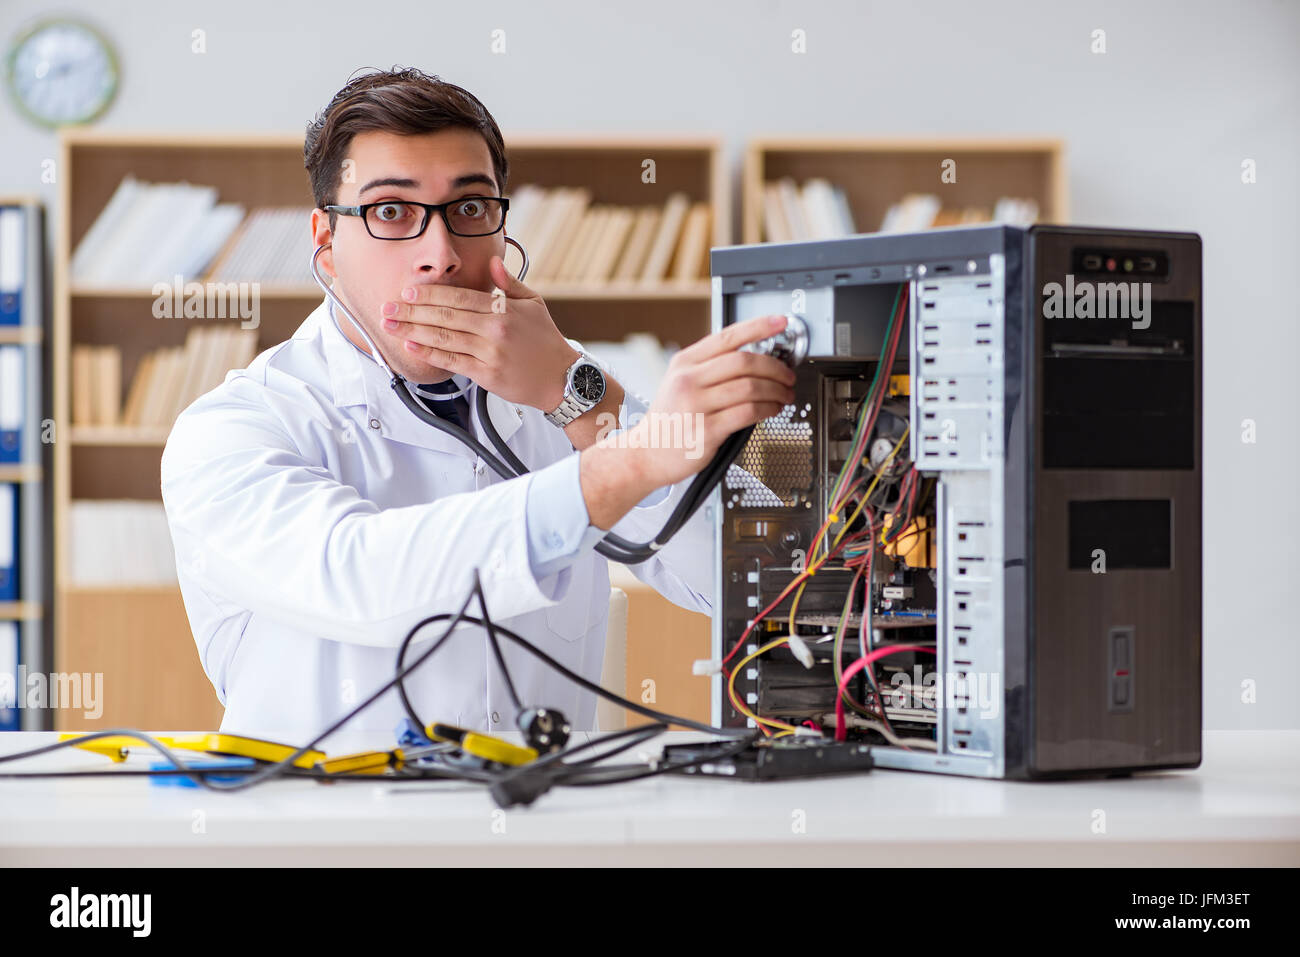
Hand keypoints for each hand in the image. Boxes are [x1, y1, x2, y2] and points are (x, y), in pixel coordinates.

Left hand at [379, 256, 577, 409]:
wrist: (561, 378)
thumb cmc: (546, 340)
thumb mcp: (533, 303)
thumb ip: (509, 283)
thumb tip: (492, 262)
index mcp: (504, 310)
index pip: (459, 297)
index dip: (431, 293)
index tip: (409, 290)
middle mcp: (494, 330)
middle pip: (445, 316)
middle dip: (412, 310)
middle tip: (388, 306)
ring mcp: (489, 354)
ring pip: (443, 338)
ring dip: (412, 330)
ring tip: (391, 325)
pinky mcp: (486, 375)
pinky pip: (452, 361)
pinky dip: (429, 353)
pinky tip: (411, 345)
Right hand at [617, 314, 796, 489]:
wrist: (647, 453)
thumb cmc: (669, 420)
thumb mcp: (679, 382)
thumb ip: (709, 368)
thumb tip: (755, 358)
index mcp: (684, 363)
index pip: (727, 337)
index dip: (759, 326)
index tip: (781, 322)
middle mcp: (689, 380)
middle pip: (744, 362)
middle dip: (775, 368)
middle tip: (788, 375)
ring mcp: (697, 405)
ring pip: (751, 387)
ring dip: (776, 390)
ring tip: (784, 395)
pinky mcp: (707, 430)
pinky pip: (748, 412)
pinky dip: (768, 409)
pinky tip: (772, 410)